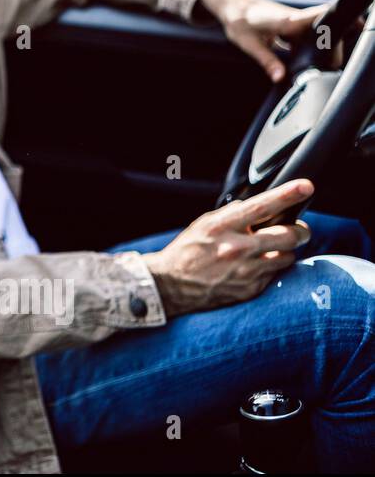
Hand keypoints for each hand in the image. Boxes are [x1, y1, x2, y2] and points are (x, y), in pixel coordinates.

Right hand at [141, 178, 312, 317]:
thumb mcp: (204, 224)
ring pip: (287, 256)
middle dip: (299, 231)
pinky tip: (255, 266)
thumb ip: (233, 215)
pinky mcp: (250, 289)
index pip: (261, 207)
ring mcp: (245, 271)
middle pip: (287, 235)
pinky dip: (270, 267)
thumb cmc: (188, 250)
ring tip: (270, 250)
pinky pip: (275, 274)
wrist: (171, 285)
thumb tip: (260, 207)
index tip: (305, 187)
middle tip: (298, 230)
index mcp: (222, 227)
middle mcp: (236, 248)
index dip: (286, 195)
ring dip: (284, 251)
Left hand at [199, 0, 325, 82]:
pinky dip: (308, 48)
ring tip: (314, 66)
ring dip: (319, 49)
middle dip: (330, 48)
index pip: (322, 17)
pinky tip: (302, 60)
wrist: (232, 3)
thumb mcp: (250, 44)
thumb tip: (281, 78)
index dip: (336, 27)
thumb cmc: (238, 21)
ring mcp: (296, 22)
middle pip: (325, 31)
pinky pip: (308, 37)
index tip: (344, 41)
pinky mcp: (293, 25)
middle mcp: (297, 19)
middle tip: (323, 67)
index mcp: (288, 21)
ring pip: (317, 35)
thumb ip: (267, 61)